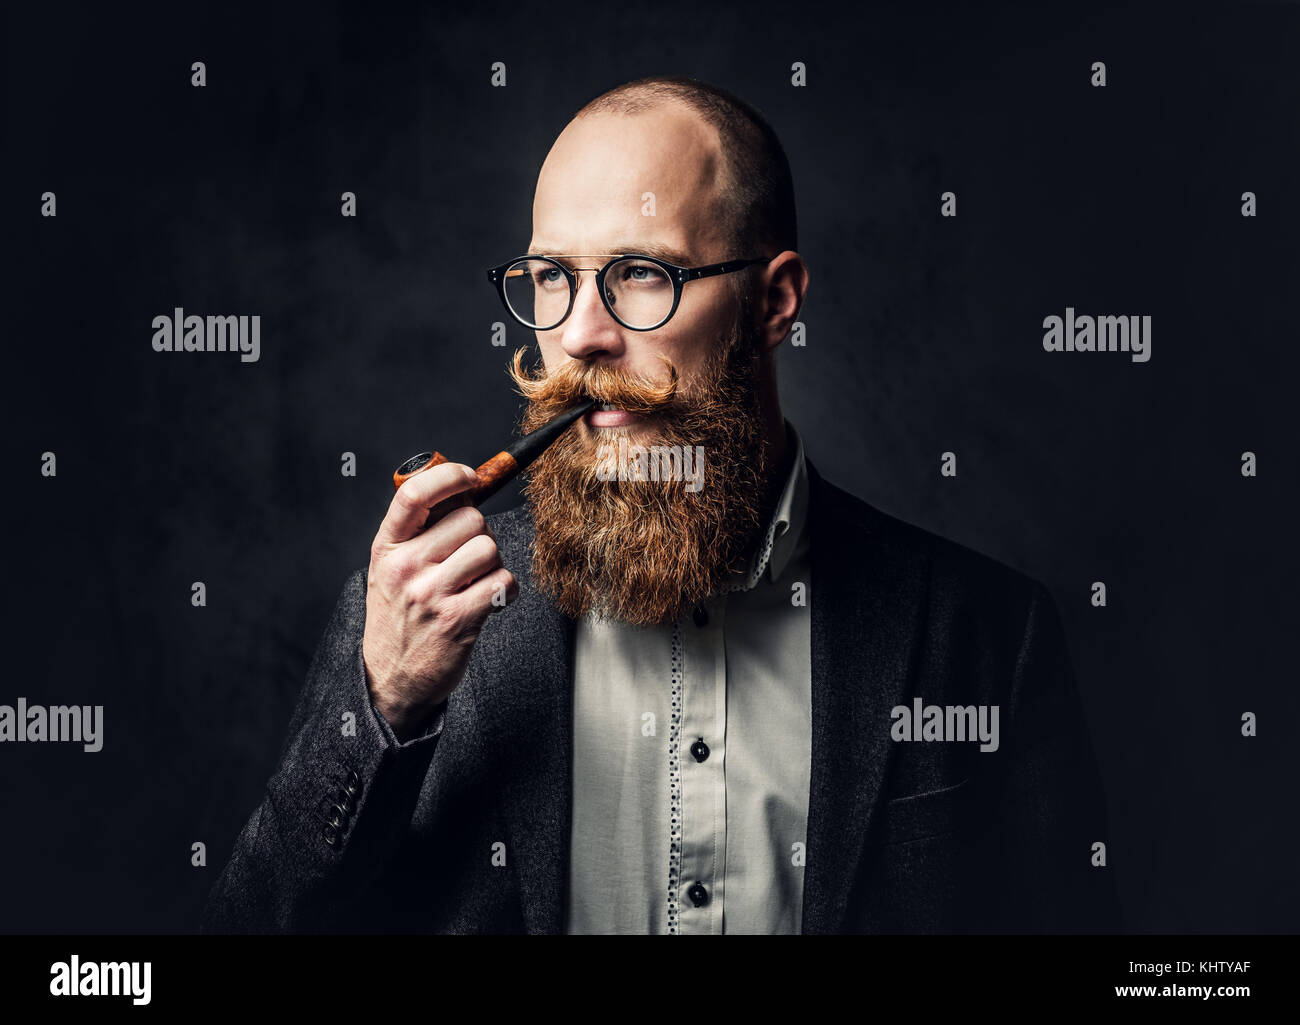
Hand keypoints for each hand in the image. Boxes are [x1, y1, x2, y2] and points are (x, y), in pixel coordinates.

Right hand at [361, 462, 518, 740]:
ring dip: (492, 564)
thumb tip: (465, 487)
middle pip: (470, 518)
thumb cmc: (399, 615)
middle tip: (466, 559)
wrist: (390, 678)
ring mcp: (430, 594)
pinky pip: (503, 582)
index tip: (470, 477)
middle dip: (478, 534)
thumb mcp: (391, 566)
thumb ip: (419, 529)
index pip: (415, 493)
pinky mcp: (458, 619)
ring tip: (473, 583)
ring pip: (489, 547)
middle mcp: (405, 566)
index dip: (450, 475)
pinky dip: (504, 590)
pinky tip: (486, 602)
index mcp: (386, 546)